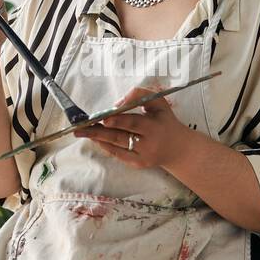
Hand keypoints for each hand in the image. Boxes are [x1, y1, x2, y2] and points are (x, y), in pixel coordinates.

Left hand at [72, 84, 189, 168]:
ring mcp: (142, 156)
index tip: (103, 118)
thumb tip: (117, 103)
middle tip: (81, 127)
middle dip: (99, 131)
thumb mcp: (159, 103)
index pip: (134, 123)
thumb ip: (140, 96)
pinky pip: (118, 155)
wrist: (178, 149)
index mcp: (155, 126)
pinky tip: (95, 139)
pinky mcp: (138, 164)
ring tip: (82, 132)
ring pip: (116, 146)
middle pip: (120, 136)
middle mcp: (149, 144)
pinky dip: (106, 146)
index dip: (118, 121)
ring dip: (98, 138)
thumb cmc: (166, 121)